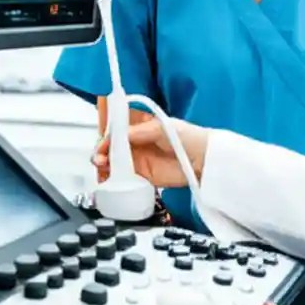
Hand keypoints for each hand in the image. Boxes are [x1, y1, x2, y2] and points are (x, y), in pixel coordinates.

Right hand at [92, 117, 209, 188]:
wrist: (204, 162)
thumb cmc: (189, 138)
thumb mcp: (164, 127)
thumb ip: (142, 131)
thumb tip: (123, 134)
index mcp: (139, 125)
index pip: (116, 126)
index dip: (107, 132)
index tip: (102, 138)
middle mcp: (136, 141)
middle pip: (111, 145)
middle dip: (101, 149)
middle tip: (100, 156)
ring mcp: (138, 158)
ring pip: (113, 161)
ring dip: (104, 164)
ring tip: (103, 167)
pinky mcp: (142, 175)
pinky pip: (123, 177)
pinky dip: (113, 179)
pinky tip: (109, 179)